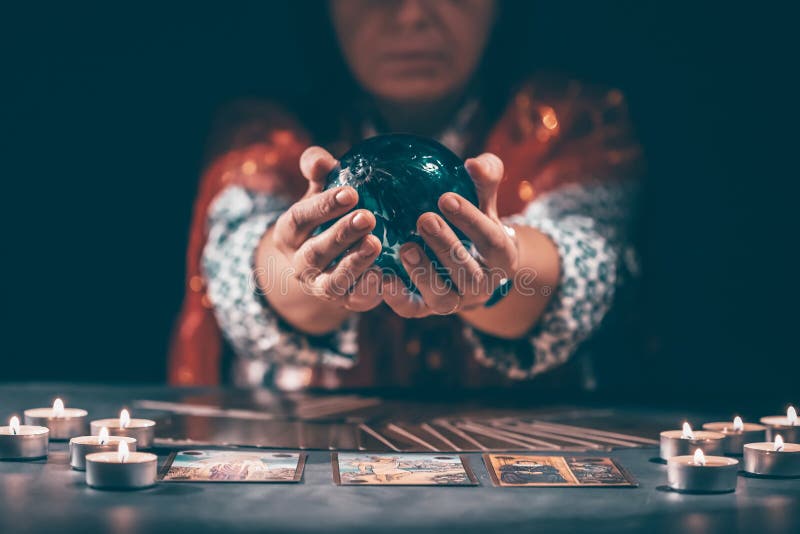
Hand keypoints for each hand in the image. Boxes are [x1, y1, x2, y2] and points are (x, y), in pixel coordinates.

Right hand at [266, 146, 383, 311]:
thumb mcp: (319, 190)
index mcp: (289, 233)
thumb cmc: (327, 215)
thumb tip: (321, 160)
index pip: (299, 218)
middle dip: (341, 235)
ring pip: (333, 282)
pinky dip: (369, 289)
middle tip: (368, 217)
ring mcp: (320, 287)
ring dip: (354, 263)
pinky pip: (355, 300)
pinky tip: (385, 274)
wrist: (330, 259)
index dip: (322, 207)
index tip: (351, 193)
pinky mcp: (345, 302)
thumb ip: (319, 171)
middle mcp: (300, 264)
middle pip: (315, 252)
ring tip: (376, 243)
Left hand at [382, 153, 518, 317]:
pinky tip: (382, 274)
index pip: (491, 240)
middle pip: (468, 273)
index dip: (470, 220)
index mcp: (501, 258)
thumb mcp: (484, 200)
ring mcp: (454, 301)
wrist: (469, 264)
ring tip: (405, 247)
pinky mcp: (426, 309)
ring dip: (423, 273)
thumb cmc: (476, 222)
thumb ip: (485, 178)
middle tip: (424, 219)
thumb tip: (473, 163)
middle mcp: (481, 286)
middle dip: (446, 246)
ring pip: (443, 297)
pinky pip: (412, 309)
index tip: (446, 197)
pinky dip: (396, 296)